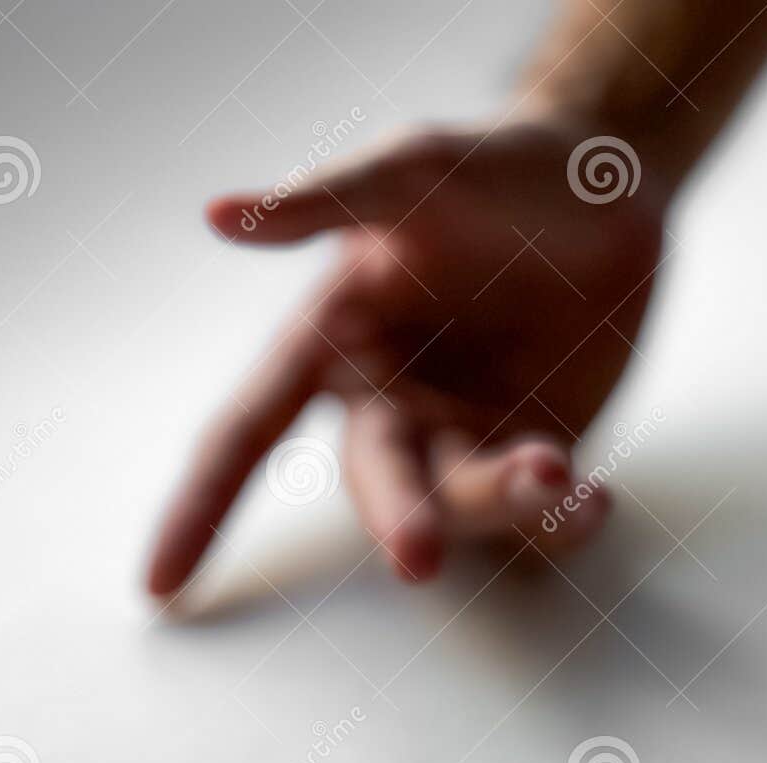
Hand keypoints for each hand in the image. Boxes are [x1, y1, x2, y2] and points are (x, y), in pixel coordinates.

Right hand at [145, 119, 668, 595]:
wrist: (608, 181)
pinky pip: (541, 517)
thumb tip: (219, 215)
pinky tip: (594, 501)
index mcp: (327, 346)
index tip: (158, 589)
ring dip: (502, 501)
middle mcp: (386, 405)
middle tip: (421, 554)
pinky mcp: (537, 451)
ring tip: (554, 473)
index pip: (243, 436)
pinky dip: (565, 521)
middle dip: (397, 519)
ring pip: (461, 505)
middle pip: (370, 484)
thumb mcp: (410, 169)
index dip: (198, 511)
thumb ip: (321, 199)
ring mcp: (463, 436)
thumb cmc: (492, 168)